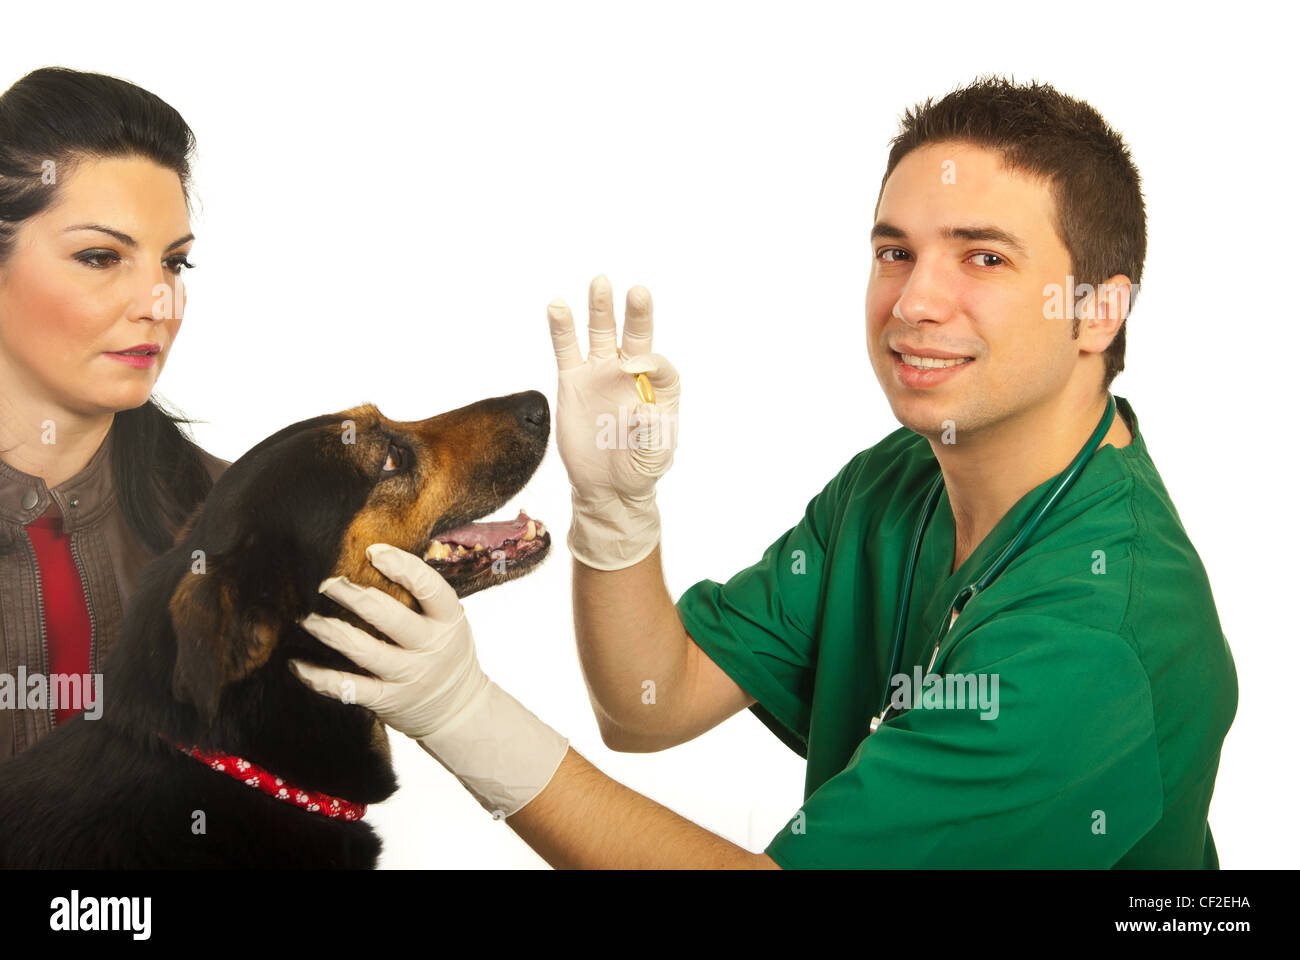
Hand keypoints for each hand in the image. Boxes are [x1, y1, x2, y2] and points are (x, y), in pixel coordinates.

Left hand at [289, 543, 568, 817]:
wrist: (459, 710)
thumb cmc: (447, 653)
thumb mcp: (449, 622)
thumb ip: (424, 597)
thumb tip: (379, 557)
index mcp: (449, 620)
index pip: (429, 587)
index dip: (401, 565)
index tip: (373, 551)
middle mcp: (431, 647)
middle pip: (389, 617)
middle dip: (353, 596)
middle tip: (326, 583)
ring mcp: (409, 676)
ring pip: (363, 650)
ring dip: (330, 631)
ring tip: (307, 619)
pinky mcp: (388, 700)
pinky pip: (348, 687)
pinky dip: (319, 677)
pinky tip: (298, 664)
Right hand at [547, 275, 681, 569]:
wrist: (607, 487)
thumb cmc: (639, 469)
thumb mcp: (654, 455)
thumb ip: (652, 431)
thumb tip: (645, 407)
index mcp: (658, 388)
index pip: (656, 362)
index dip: (648, 361)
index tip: (632, 369)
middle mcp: (630, 373)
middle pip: (635, 335)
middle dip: (636, 313)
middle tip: (636, 292)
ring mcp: (600, 374)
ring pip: (600, 333)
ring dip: (600, 309)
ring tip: (599, 283)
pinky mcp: (573, 382)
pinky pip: (567, 350)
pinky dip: (562, 329)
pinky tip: (557, 307)